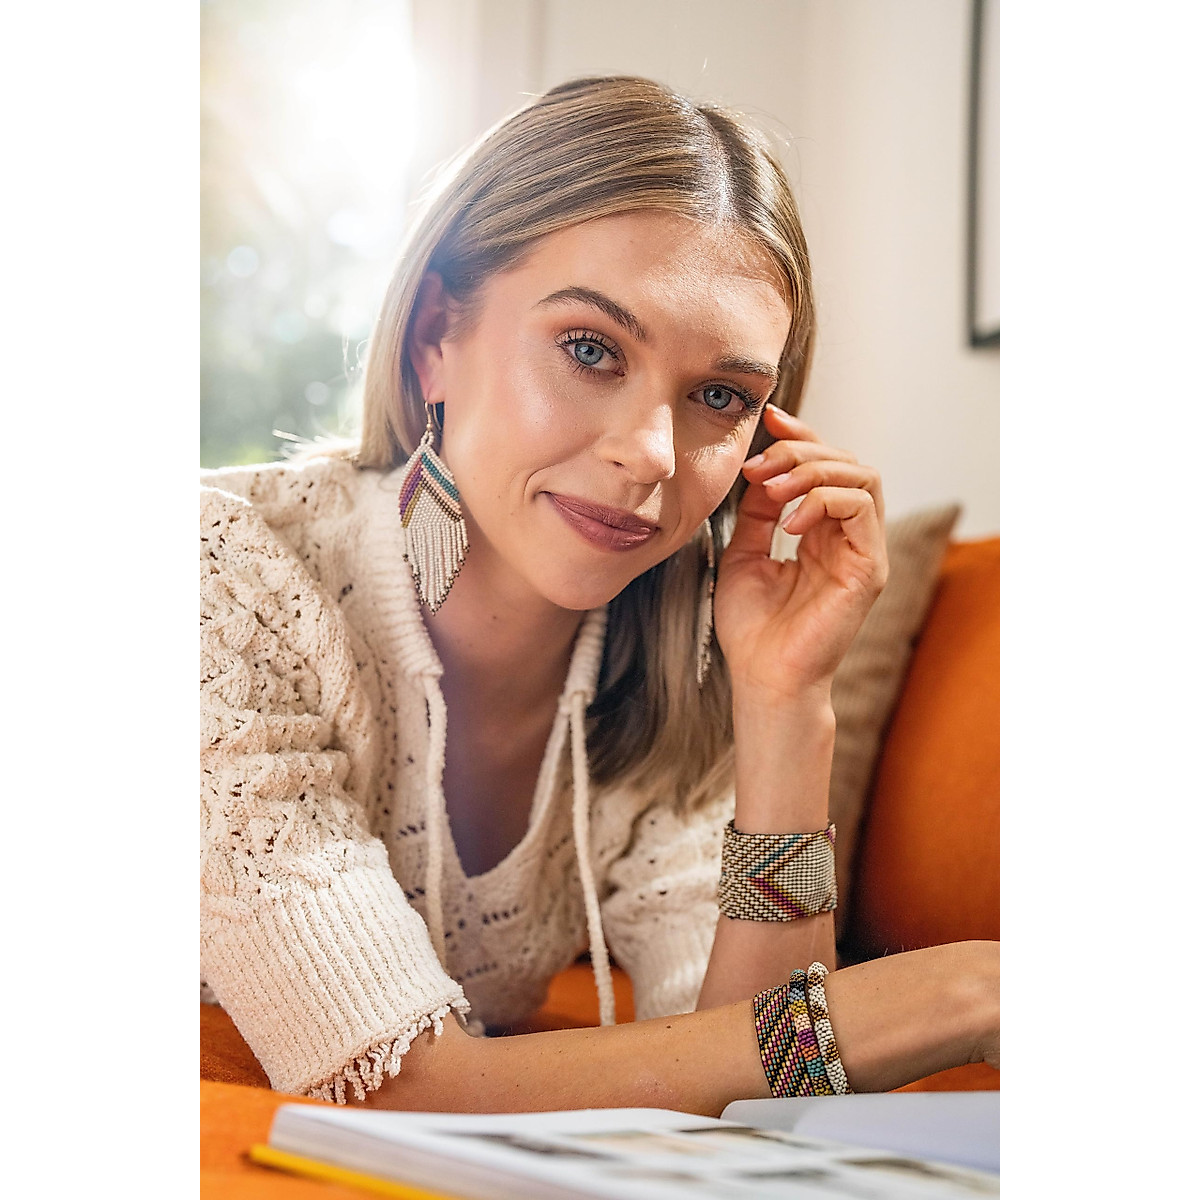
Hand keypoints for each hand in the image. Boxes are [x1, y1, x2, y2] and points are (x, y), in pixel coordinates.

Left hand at [715, 404, 887, 698]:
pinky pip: (861, 509)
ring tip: (773, 487)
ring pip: (861, 477)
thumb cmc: (753, 627)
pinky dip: (823, 500)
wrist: (762, 676)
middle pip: (846, 462)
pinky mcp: (870, 568)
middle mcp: (848, 537)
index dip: (801, 435)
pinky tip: (788, 522)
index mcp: (821, 532)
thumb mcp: (744, 553)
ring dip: (813, 470)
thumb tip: (759, 470)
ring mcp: (863, 550)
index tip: (768, 419)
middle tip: (759, 464)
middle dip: (800, 450)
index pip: (824, 467)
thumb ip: (757, 512)